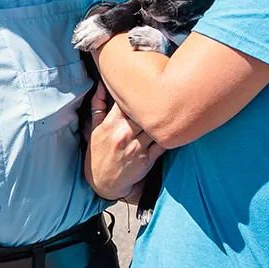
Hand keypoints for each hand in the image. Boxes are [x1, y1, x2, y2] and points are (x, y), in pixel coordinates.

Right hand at [84, 83, 164, 199]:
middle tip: (162, 94)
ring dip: (163, 117)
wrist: (102, 182)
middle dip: (153, 103)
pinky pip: (163, 143)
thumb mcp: (94, 129)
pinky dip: (169, 134)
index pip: (126, 102)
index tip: (144, 87)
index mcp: (111, 124)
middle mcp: (124, 134)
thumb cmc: (98, 153)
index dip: (137, 92)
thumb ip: (98, 105)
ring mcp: (137, 147)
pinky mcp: (148, 159)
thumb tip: (102, 86)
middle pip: (144, 112)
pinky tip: (173, 126)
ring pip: (155, 126)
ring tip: (170, 107)